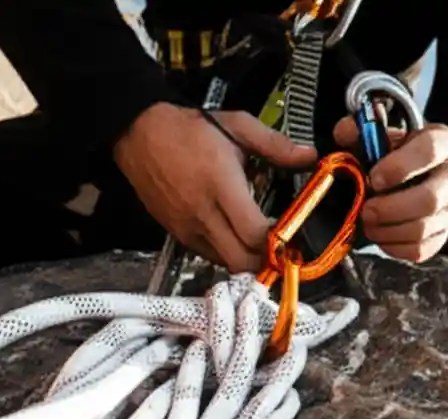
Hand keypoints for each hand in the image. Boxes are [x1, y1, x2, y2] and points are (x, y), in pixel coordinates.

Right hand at [113, 102, 316, 272]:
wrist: (138, 134)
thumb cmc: (188, 130)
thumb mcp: (236, 126)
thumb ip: (276, 144)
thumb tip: (309, 156)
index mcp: (220, 185)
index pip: (254, 234)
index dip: (278, 241)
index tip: (293, 233)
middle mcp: (203, 213)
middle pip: (241, 261)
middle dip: (266, 260)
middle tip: (281, 246)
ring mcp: (187, 228)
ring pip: (225, 264)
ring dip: (246, 259)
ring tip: (259, 241)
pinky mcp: (177, 235)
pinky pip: (208, 256)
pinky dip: (227, 253)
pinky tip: (235, 234)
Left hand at [333, 116, 447, 262]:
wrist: (417, 176)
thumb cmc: (393, 154)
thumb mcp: (378, 134)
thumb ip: (358, 130)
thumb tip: (343, 133)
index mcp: (442, 141)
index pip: (430, 150)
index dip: (399, 167)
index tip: (373, 179)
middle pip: (431, 199)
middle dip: (391, 209)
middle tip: (365, 210)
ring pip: (424, 228)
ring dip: (388, 231)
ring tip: (367, 224)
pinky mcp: (443, 234)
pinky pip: (421, 249)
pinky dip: (394, 247)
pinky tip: (380, 236)